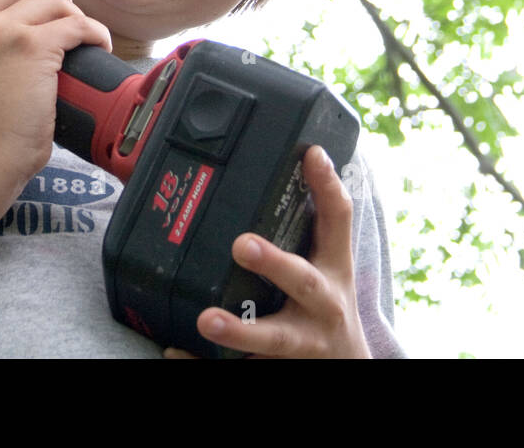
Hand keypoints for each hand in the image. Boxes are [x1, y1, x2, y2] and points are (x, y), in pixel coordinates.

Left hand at [165, 145, 371, 358]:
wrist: (348, 368)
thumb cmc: (327, 307)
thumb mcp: (331, 265)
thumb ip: (315, 222)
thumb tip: (305, 156)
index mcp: (333, 270)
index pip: (338, 222)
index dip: (327, 187)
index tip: (310, 154)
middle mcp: (323, 306)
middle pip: (303, 284)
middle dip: (275, 264)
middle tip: (242, 244)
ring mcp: (302, 343)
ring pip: (274, 338)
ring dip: (240, 330)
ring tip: (208, 319)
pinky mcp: (276, 366)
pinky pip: (240, 369)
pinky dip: (204, 364)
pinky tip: (175, 351)